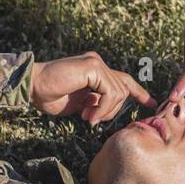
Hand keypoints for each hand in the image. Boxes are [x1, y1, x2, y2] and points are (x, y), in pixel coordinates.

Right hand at [30, 51, 153, 123]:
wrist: (32, 87)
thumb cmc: (49, 96)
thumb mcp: (79, 103)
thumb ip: (95, 102)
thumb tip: (106, 110)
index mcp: (95, 71)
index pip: (124, 80)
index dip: (139, 92)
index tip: (152, 103)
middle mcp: (97, 63)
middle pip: (123, 90)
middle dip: (113, 111)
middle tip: (92, 120)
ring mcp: (96, 63)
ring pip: (118, 92)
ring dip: (106, 112)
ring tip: (88, 118)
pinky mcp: (93, 67)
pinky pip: (111, 92)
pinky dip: (103, 108)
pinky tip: (89, 115)